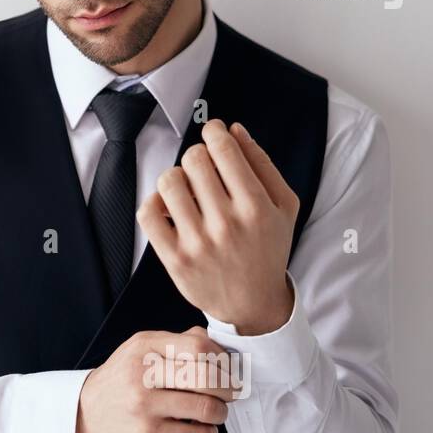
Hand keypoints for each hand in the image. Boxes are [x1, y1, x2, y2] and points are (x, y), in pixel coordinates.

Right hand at [75, 327, 238, 432]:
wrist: (85, 412)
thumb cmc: (123, 378)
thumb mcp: (141, 349)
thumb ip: (177, 342)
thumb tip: (216, 344)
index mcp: (145, 346)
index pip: (199, 346)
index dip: (223, 360)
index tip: (228, 370)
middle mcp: (143, 372)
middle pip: (207, 377)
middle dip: (229, 388)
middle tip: (231, 394)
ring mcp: (144, 404)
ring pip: (206, 408)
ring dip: (220, 413)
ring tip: (216, 413)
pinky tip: (202, 430)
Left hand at [136, 119, 297, 335]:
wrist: (253, 303)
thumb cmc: (268, 248)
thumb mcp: (283, 206)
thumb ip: (262, 164)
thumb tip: (234, 130)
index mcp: (256, 207)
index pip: (224, 150)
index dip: (214, 132)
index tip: (213, 132)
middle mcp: (226, 224)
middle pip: (194, 160)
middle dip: (197, 154)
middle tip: (203, 166)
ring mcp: (197, 243)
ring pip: (169, 181)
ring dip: (176, 176)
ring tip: (187, 188)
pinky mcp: (175, 259)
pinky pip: (149, 213)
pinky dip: (154, 202)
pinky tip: (169, 206)